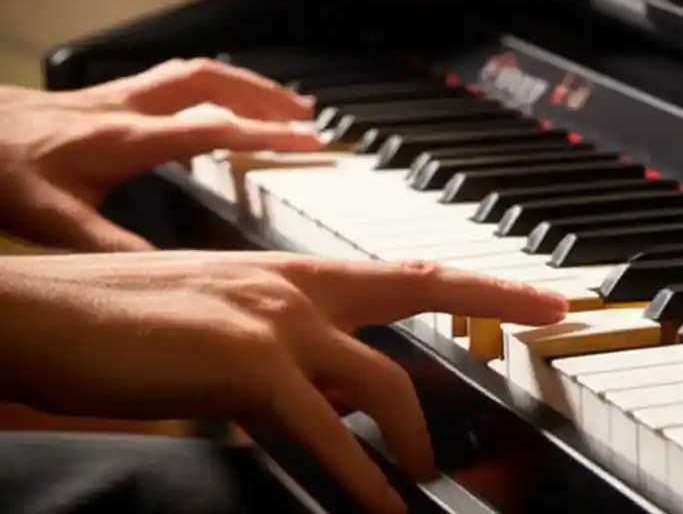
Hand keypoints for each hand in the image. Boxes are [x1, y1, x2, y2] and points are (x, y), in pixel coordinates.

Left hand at [0, 58, 319, 251]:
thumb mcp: (53, 221)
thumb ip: (113, 248)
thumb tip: (170, 275)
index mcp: (125, 137)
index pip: (215, 128)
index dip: (268, 134)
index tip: (309, 141)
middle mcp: (126, 107)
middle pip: (214, 82)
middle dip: (267, 95)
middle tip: (306, 113)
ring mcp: (113, 96)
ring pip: (194, 73)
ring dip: (242, 83)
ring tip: (275, 100)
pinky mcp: (99, 97)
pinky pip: (170, 79)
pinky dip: (206, 86)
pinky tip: (208, 103)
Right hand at [0, 251, 568, 513]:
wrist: (42, 311)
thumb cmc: (121, 323)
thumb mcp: (221, 324)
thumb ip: (287, 352)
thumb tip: (334, 396)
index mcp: (290, 275)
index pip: (404, 269)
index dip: (477, 274)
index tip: (536, 286)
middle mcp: (294, 286)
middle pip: (421, 289)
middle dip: (498, 297)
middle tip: (555, 312)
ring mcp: (274, 321)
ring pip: (382, 379)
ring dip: (412, 433)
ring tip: (420, 476)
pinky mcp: (245, 366)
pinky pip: (325, 432)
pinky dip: (360, 479)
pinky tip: (382, 507)